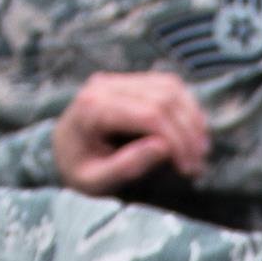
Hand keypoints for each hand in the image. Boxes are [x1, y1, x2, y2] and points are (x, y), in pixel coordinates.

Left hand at [53, 67, 211, 196]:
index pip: (149, 114)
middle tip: (197, 165)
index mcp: (92, 108)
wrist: (62, 150)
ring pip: (171, 87)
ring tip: (199, 151)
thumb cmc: (77, 170)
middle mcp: (104, 86)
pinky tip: (191, 133)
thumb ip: (125, 166)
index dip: (177, 140)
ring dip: (192, 118)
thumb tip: (163, 147)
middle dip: (188, 132)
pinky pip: (168, 85)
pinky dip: (186, 108)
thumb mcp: (94, 181)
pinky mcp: (130, 80)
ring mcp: (118, 79)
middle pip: (164, 98)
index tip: (188, 169)